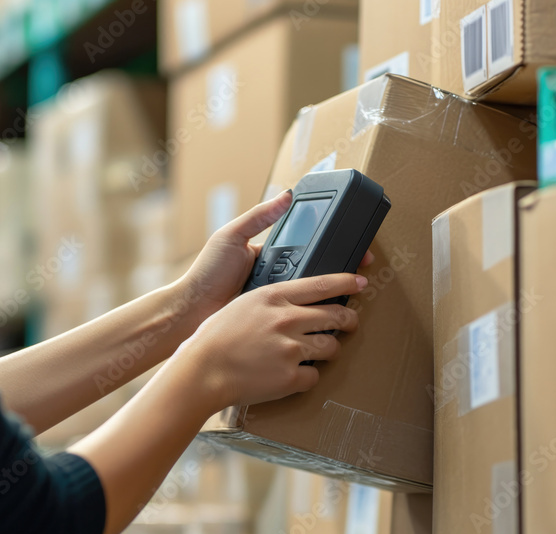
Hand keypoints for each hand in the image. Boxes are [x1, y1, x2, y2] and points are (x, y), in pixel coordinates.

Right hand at [172, 272, 367, 411]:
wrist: (202, 372)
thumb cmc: (214, 338)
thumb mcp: (243, 304)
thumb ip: (272, 301)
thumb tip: (295, 304)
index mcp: (274, 297)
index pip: (322, 284)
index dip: (347, 282)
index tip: (360, 282)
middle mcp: (287, 320)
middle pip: (336, 316)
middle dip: (349, 320)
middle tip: (350, 323)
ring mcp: (291, 350)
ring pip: (331, 347)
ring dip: (328, 350)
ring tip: (315, 353)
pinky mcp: (291, 378)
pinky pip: (314, 377)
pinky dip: (306, 377)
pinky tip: (290, 375)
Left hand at [177, 190, 373, 326]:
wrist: (193, 309)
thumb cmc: (208, 271)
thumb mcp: (232, 235)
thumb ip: (258, 216)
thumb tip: (286, 194)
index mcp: (270, 252)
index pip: (307, 243)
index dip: (329, 243)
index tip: (351, 241)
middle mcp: (277, 274)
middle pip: (315, 269)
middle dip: (339, 267)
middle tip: (363, 265)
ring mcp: (277, 297)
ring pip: (311, 292)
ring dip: (331, 290)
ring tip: (354, 286)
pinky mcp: (275, 317)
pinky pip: (299, 312)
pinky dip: (314, 310)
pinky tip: (330, 308)